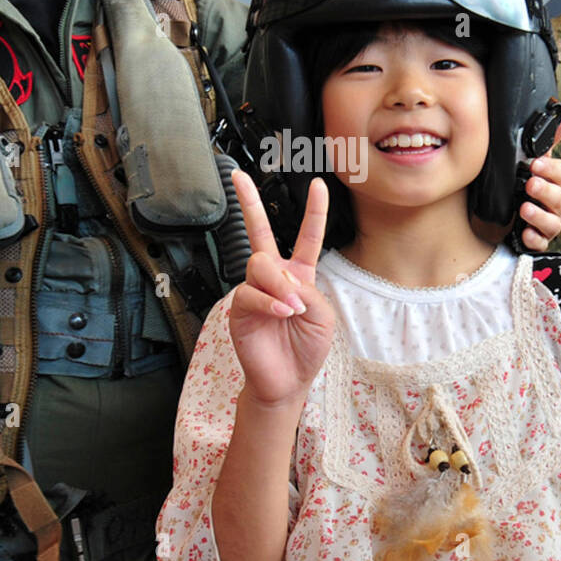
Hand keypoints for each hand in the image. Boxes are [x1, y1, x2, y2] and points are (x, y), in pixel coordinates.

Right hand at [229, 170, 335, 409]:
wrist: (287, 382)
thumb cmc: (306, 349)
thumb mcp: (322, 316)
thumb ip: (307, 291)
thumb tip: (282, 280)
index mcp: (298, 275)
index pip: (307, 236)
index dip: (314, 211)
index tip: (319, 185)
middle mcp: (273, 277)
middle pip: (260, 233)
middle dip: (248, 203)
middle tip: (239, 178)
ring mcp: (254, 290)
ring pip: (258, 264)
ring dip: (279, 284)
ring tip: (291, 308)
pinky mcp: (241, 309)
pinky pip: (251, 293)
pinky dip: (269, 302)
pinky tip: (281, 312)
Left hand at [519, 106, 560, 250]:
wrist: (501, 213)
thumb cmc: (525, 182)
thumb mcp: (535, 159)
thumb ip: (550, 138)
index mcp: (559, 183)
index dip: (552, 170)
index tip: (535, 163)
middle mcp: (558, 204)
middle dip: (547, 192)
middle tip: (529, 184)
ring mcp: (550, 224)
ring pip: (554, 223)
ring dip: (540, 216)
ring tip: (524, 208)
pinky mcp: (537, 241)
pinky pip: (541, 244)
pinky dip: (534, 239)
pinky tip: (525, 233)